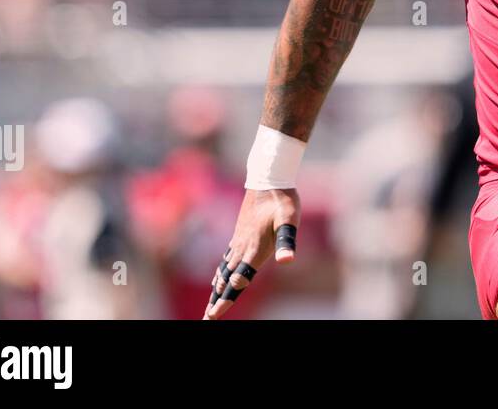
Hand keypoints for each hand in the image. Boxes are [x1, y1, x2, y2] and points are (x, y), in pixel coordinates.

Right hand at [203, 187, 299, 319]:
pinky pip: (226, 259)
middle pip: (228, 280)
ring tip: (210, 306)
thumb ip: (287, 240)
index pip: (240, 279)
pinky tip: (218, 278)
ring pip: (224, 271)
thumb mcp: (290, 218)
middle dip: (218, 300)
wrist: (267, 178)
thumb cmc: (282, 199)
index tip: (216, 314)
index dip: (228, 297)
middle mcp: (243, 248)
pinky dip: (220, 273)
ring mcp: (239, 241)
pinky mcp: (239, 235)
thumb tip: (288, 260)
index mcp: (255, 248)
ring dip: (217, 289)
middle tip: (207, 319)